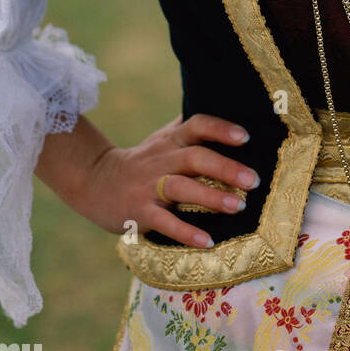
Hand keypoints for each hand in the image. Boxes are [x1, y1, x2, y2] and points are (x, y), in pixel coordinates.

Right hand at [80, 113, 259, 248]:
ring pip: (181, 188)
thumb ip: (189, 127)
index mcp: (172, 141)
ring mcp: (149, 186)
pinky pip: (165, 222)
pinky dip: (187, 232)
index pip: (197, 125)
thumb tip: (225, 108)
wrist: (95, 181)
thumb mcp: (163, 138)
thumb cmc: (143, 160)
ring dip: (211, 197)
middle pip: (195, 158)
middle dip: (226, 168)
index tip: (246, 137)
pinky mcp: (140, 212)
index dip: (221, 129)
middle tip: (254, 180)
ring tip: (237, 206)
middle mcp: (163, 160)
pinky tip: (208, 242)